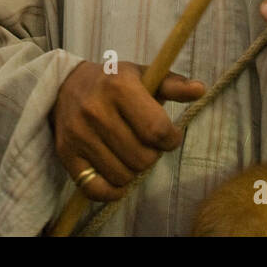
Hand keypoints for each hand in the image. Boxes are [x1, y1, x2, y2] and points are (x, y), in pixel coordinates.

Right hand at [50, 59, 204, 201]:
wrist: (66, 85)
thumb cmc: (113, 82)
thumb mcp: (143, 76)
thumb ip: (173, 84)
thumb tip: (200, 89)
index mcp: (119, 86)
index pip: (157, 130)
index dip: (171, 139)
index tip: (170, 136)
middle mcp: (96, 109)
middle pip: (142, 158)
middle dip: (153, 155)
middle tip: (148, 144)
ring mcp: (79, 134)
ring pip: (123, 176)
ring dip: (134, 171)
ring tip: (131, 154)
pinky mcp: (66, 154)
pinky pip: (97, 189)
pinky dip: (113, 190)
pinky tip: (118, 175)